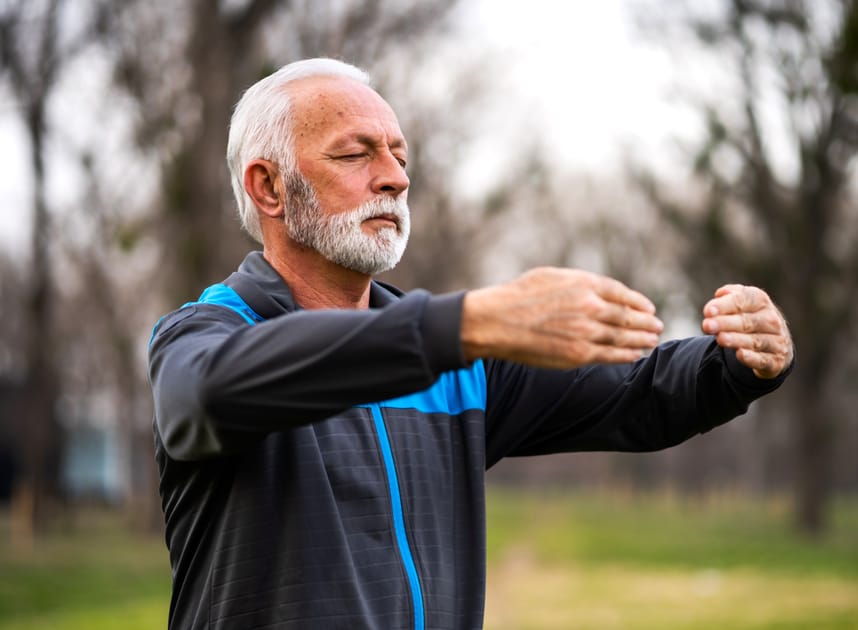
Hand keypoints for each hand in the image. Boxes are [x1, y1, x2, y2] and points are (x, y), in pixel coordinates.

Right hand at [461, 267, 662, 368]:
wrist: (497, 321)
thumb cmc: (518, 296)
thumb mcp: (551, 276)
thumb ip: (578, 282)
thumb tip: (595, 289)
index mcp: (584, 284)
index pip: (621, 293)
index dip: (638, 302)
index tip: (649, 308)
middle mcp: (590, 306)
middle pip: (628, 316)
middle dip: (646, 322)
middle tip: (658, 325)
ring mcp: (586, 331)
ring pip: (623, 337)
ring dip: (642, 340)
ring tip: (652, 341)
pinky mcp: (577, 353)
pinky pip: (610, 355)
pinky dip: (626, 355)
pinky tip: (635, 355)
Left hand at [701, 284, 793, 378]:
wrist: (773, 342)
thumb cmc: (748, 318)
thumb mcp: (740, 303)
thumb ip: (729, 297)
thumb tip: (720, 294)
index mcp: (761, 301)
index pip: (744, 299)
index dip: (725, 305)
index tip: (708, 311)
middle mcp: (771, 320)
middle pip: (747, 321)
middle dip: (726, 323)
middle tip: (707, 326)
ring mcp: (776, 341)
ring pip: (755, 341)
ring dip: (737, 340)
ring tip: (720, 339)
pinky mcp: (776, 360)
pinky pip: (763, 359)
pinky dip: (752, 358)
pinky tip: (740, 354)